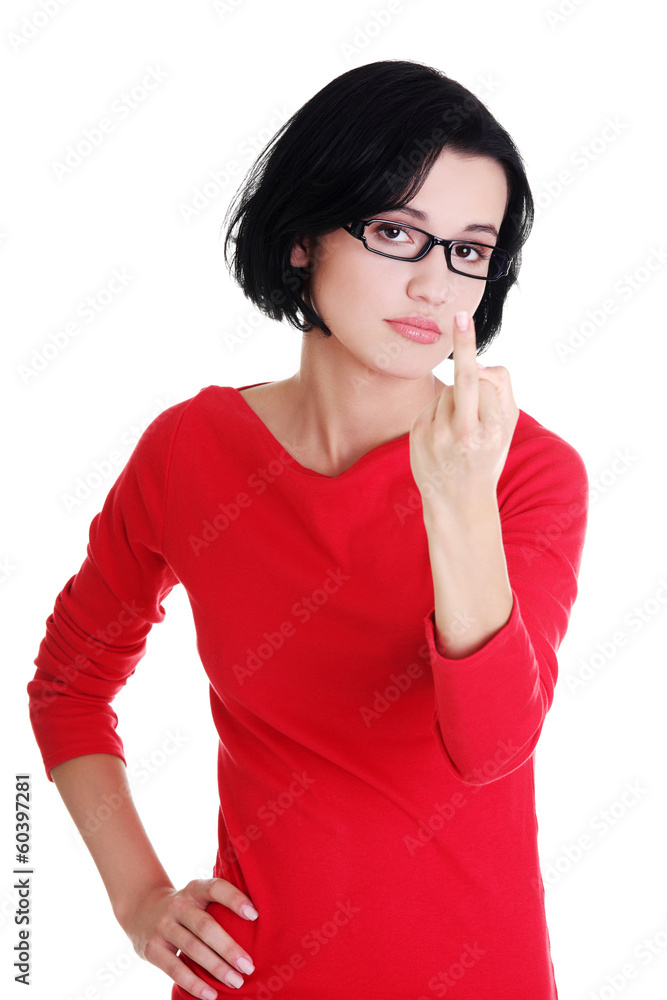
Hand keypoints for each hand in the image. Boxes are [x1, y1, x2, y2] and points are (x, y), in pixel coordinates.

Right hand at [116, 878, 257, 996]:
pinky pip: (175, 969)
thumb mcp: (197, 896)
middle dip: (229, 948)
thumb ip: (218, 904)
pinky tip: (211, 994)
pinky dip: (194, 983)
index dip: (235, 899)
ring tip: (236, 982)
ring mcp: (163, 926)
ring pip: (192, 949)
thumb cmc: (185, 907)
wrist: (141, 910)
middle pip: (206, 926)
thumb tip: (258, 924)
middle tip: (249, 966)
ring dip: (216, 968)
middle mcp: (178, 905)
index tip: (255, 914)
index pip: (216, 888)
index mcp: (194, 889)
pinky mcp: (152, 949)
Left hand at [409, 310, 518, 511]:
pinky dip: (439, 412)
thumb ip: (502, 394)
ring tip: (460, 431)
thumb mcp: (507, 431)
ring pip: (447, 391)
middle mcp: (466, 433)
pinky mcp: (417, 436)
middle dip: (465, 346)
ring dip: (455, 400)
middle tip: (460, 316)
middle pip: (467, 380)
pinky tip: (443, 435)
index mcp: (492, 431)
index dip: (481, 368)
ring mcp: (438, 436)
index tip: (463, 320)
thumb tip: (478, 364)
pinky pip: (431, 405)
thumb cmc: (488, 458)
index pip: (487, 381)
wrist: (459, 504)